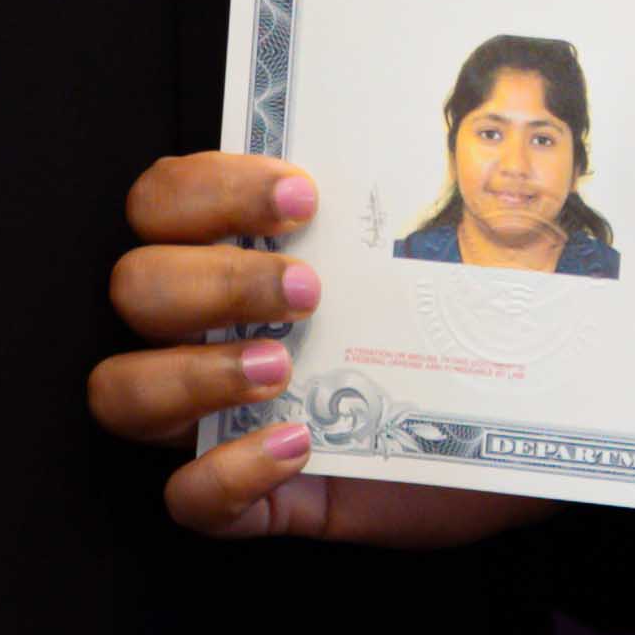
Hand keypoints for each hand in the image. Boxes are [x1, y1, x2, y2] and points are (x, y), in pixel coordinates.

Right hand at [88, 151, 546, 545]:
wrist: (512, 439)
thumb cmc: (460, 331)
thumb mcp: (432, 256)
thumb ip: (404, 202)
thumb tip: (428, 135)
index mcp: (234, 252)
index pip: (161, 199)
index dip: (210, 189)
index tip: (303, 198)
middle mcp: (206, 330)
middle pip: (134, 287)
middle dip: (214, 281)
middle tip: (308, 291)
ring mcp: (218, 417)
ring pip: (121, 392)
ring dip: (195, 372)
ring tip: (282, 368)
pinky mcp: (252, 499)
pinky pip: (189, 499)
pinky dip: (230, 473)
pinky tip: (298, 447)